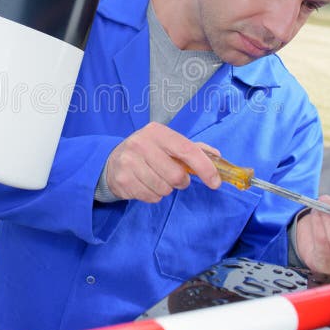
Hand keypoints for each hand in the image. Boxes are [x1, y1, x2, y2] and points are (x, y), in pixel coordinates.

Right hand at [105, 122, 220, 202]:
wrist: (112, 161)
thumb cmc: (147, 152)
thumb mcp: (167, 144)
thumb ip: (192, 149)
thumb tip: (217, 156)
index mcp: (157, 132)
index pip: (187, 150)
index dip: (205, 167)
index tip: (215, 182)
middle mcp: (141, 144)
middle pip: (176, 175)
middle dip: (181, 182)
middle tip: (175, 178)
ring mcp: (129, 162)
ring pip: (164, 189)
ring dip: (166, 189)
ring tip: (157, 179)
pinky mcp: (123, 180)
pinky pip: (151, 197)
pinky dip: (154, 195)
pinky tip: (146, 185)